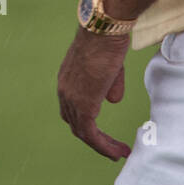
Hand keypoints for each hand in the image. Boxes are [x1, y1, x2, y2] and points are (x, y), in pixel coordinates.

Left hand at [57, 27, 131, 160]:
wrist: (103, 31)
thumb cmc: (108, 41)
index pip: (72, 109)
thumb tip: (113, 100)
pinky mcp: (84, 105)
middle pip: (76, 124)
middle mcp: (64, 92)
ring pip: (83, 133)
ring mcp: (72, 100)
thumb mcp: (109, 66)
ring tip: (119, 153)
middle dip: (95, 139)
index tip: (103, 133)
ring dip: (102, 146)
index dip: (87, 123)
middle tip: (112, 149)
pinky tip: (116, 152)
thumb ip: (110, 86)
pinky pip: (91, 135)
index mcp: (67, 80)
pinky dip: (103, 146)